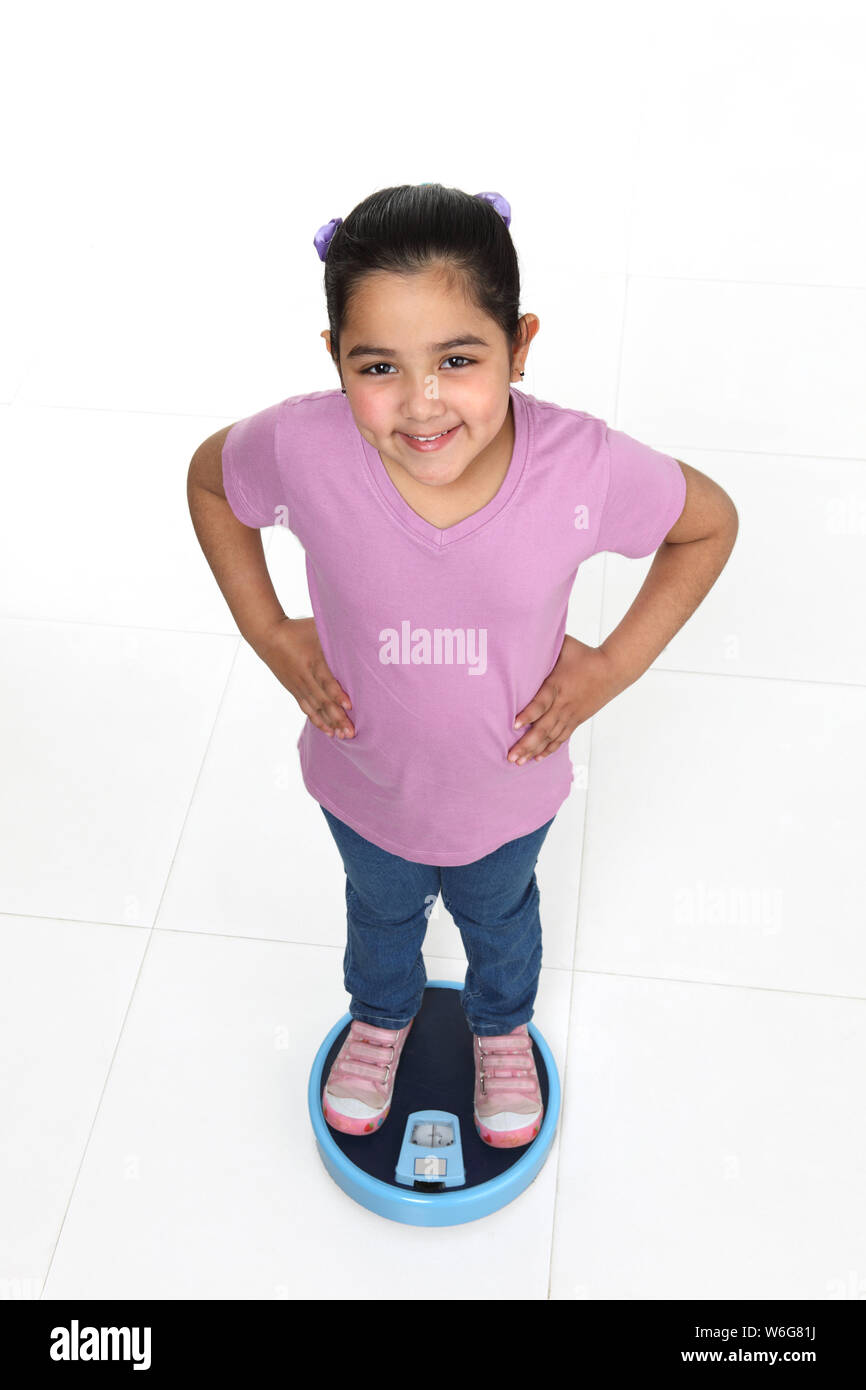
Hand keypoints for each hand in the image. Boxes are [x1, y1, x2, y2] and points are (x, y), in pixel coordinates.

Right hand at [257, 616, 353, 738]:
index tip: (349, 706)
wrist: (268, 635)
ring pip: (316, 708)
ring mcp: (298, 685)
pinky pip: (307, 708)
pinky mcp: (294, 690)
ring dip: (330, 723)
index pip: (326, 680)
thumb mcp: (317, 628)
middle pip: (323, 700)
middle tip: (350, 732)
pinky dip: (317, 720)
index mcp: (313, 660)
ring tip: (342, 736)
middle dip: (338, 717)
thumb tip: (360, 634)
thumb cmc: (298, 629)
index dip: (338, 694)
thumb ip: (336, 635)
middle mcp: (305, 676)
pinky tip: (328, 731)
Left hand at [507, 636, 620, 763]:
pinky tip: (536, 759)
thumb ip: (543, 644)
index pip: (542, 702)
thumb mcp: (563, 645)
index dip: (528, 714)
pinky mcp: (576, 719)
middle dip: (526, 743)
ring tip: (518, 762)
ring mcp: (571, 714)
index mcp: (558, 684)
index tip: (514, 724)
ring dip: (534, 750)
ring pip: (551, 736)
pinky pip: (561, 737)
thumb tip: (521, 632)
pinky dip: (549, 749)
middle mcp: (564, 703)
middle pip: (544, 727)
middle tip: (510, 756)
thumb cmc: (585, 654)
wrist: (613, 669)